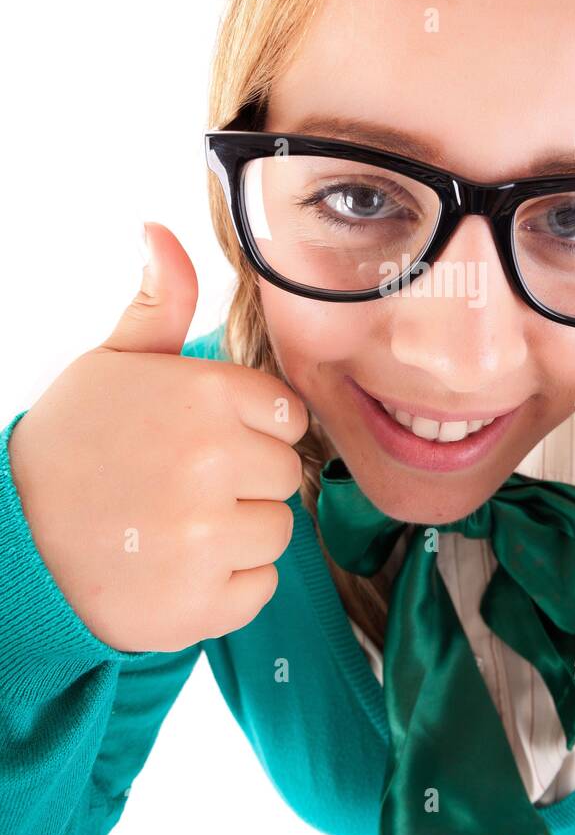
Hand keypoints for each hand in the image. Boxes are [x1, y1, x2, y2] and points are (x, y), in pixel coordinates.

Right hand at [8, 224, 307, 652]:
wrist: (13, 536)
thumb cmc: (76, 442)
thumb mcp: (113, 361)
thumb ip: (159, 302)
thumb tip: (161, 230)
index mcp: (203, 394)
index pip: (287, 415)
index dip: (250, 430)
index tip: (204, 441)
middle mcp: (210, 462)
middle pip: (285, 476)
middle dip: (244, 483)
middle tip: (179, 487)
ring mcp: (205, 537)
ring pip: (276, 533)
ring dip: (237, 537)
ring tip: (172, 527)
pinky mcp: (198, 604)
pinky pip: (259, 590)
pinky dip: (225, 589)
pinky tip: (173, 568)